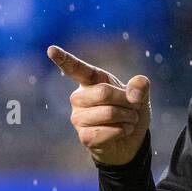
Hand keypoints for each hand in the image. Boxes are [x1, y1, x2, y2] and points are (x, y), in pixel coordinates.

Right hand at [47, 44, 150, 166]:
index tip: (51, 49)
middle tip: (132, 108)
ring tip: (128, 121)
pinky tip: (121, 132)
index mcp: (91, 81)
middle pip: (103, 92)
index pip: (75, 68)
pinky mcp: (84, 136)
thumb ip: (140, 87)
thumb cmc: (130, 112)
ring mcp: (78, 118)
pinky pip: (108, 131)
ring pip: (109, 113)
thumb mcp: (140, 96)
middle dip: (127, 101)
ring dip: (128, 118)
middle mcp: (79, 97)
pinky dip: (123, 131)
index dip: (63, 59)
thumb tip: (135, 91)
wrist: (131, 140)